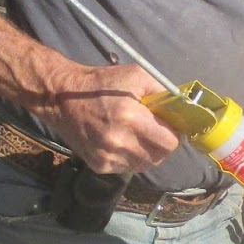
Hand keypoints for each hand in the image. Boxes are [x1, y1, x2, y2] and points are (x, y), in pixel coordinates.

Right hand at [40, 63, 181, 173]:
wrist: (62, 98)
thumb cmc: (101, 84)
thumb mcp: (135, 76)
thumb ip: (162, 91)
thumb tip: (182, 108)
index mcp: (131, 118)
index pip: (169, 142)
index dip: (174, 134)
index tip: (169, 126)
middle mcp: (120, 142)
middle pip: (160, 156)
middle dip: (162, 143)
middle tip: (154, 130)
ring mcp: (108, 157)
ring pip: (145, 164)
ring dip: (147, 152)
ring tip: (137, 135)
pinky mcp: (99, 166)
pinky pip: (128, 168)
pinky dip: (131, 157)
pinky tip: (122, 142)